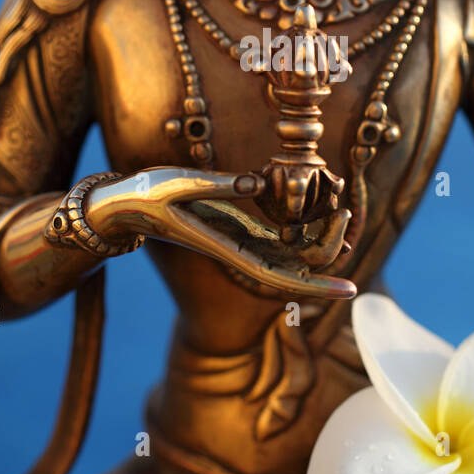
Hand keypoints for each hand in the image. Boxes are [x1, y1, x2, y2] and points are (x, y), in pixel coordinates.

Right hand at [85, 167, 354, 299]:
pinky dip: (301, 226)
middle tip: (346, 215)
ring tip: (341, 209)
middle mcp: (236, 249)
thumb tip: (260, 182)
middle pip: (292, 268)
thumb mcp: (177, 184)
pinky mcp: (236, 226)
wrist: (123, 206)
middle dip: (326, 252)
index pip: (279, 276)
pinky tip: (319, 209)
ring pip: (288, 252)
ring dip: (318, 239)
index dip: (317, 285)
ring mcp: (238, 240)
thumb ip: (219, 184)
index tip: (350, 290)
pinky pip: (277, 235)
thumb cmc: (145, 195)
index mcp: (224, 247)